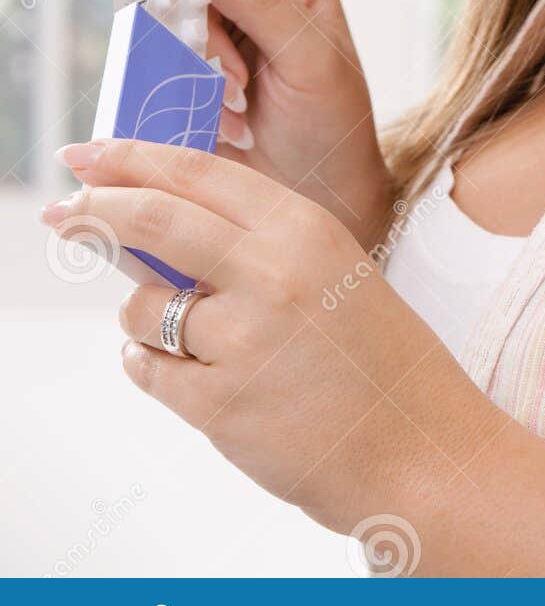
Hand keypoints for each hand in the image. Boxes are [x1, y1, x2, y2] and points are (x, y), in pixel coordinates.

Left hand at [42, 138, 489, 542]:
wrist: (421, 451)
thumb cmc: (378, 359)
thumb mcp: (331, 269)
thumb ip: (255, 242)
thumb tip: (154, 220)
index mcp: (304, 229)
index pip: (198, 173)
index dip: (133, 158)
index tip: (89, 153)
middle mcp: (272, 274)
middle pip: (154, 219)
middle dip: (96, 208)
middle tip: (63, 209)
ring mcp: (244, 340)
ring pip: (143, 307)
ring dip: (146, 316)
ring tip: (196, 341)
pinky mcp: (221, 405)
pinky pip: (148, 371)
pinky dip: (154, 369)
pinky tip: (192, 376)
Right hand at [169, 0, 394, 244]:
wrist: (320, 196)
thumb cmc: (334, 124)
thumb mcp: (309, 56)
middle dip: (194, 20)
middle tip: (232, 77)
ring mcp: (213, 23)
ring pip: (159, 12)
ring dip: (187, 61)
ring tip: (235, 103)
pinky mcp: (186, 65)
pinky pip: (151, 56)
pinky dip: (175, 87)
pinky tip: (220, 118)